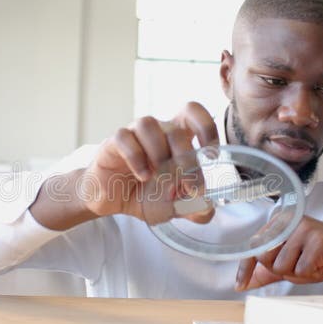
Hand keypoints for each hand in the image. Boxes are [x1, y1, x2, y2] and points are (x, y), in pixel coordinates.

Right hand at [80, 102, 219, 223]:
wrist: (111, 200)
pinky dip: (136, 157)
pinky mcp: (113, 143)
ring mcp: (135, 134)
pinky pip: (125, 138)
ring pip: (149, 124)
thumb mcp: (175, 207)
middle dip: (186, 158)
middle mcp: (157, 131)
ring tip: (156, 177)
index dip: (206, 126)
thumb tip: (207, 206)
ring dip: (158, 152)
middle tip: (188, 185)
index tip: (211, 153)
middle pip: (176, 128)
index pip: (193, 114)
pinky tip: (142, 175)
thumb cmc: (145, 194)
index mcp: (177, 139)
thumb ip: (196, 209)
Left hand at [235, 216, 322, 290]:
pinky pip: (301, 270)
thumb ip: (266, 271)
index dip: (245, 268)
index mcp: (280, 223)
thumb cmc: (321, 258)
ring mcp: (304, 229)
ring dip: (297, 273)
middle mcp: (289, 221)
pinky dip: (311, 274)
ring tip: (313, 263)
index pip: (254, 246)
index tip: (239, 285)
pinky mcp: (318, 241)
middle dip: (280, 270)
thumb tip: (242, 283)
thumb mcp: (290, 264)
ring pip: (282, 266)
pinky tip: (322, 265)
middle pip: (265, 258)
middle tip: (300, 264)